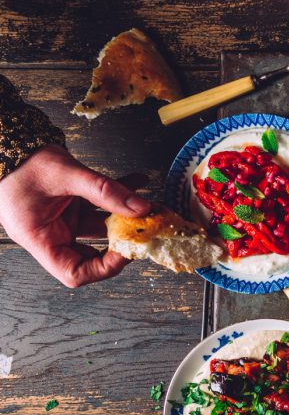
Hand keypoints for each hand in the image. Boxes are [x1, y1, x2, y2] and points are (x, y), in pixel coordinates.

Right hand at [0, 145, 149, 287]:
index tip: (126, 252)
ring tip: (148, 202)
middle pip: (92, 254)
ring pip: (101, 226)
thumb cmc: (23, 162)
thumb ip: (105, 191)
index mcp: (39, 239)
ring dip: (125, 215)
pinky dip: (117, 196)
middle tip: (144, 228)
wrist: (10, 142)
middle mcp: (51, 234)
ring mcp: (62, 221)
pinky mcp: (70, 207)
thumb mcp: (66, 174)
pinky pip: (98, 207)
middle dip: (122, 240)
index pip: (74, 273)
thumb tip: (142, 207)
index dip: (103, 268)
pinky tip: (136, 182)